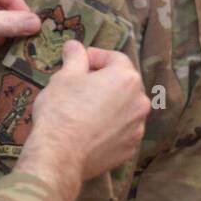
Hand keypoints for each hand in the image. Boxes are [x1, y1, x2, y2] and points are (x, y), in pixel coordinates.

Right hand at [17, 40, 149, 200]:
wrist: (60, 154)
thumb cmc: (61, 110)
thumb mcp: (63, 77)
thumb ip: (75, 58)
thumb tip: (74, 46)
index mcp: (126, 78)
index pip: (115, 58)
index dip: (95, 56)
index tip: (77, 62)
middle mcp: (140, 101)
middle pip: (123, 83)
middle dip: (103, 81)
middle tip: (79, 85)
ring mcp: (137, 127)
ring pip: (124, 108)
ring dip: (108, 104)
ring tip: (83, 110)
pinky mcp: (130, 148)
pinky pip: (121, 130)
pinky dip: (109, 126)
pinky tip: (88, 129)